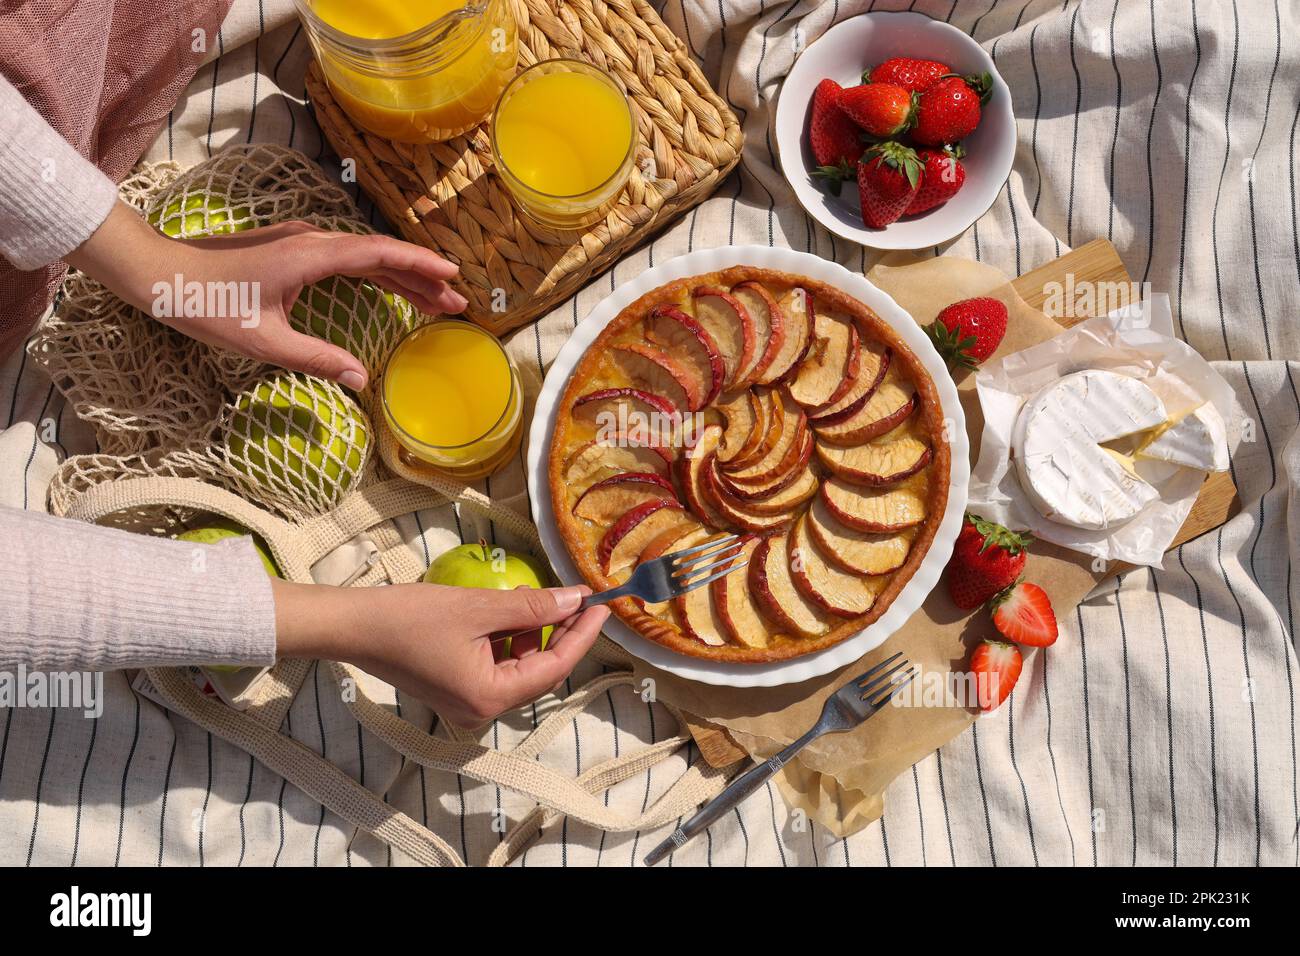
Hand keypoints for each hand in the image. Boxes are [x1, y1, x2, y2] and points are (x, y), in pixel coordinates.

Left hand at [66, 201, 467, 389]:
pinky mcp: (290, 249)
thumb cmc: (206, 305)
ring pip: (364, 256)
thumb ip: (318, 360)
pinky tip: (387, 287)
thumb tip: (361, 381)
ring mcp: (300, 242)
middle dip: (421, 278)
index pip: (379, 254)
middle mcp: (311, 240)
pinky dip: (375, 273)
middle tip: (456, 303)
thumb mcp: (264, 343)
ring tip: (434, 300)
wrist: (157, 273)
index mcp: (311, 255)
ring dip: (400, 276)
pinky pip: (346, 258)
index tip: (454, 275)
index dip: (420, 264)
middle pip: (380, 255)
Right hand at [273, 580, 609, 726]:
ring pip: (519, 668)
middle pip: (539, 671)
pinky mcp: (455, 690)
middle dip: (562, 634)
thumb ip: (532, 608)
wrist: (354, 626)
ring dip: (535, 635)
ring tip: (544, 600)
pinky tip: (513, 613)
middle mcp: (481, 710)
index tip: (601, 606)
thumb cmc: (411, 617)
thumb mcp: (479, 607)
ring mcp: (467, 703)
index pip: (554, 667)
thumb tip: (574, 601)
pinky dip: (510, 641)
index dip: (582, 635)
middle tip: (580, 599)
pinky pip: (497, 667)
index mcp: (490, 697)